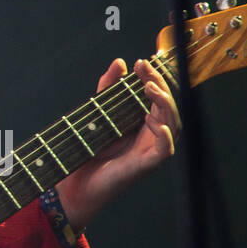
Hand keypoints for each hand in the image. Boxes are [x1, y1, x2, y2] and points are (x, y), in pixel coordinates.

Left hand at [54, 57, 180, 233]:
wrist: (74, 185)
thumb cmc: (88, 152)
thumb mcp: (97, 114)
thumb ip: (107, 89)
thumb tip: (120, 61)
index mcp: (141, 124)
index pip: (156, 97)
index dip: (153, 78)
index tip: (140, 62)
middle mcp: (149, 136)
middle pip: (168, 108)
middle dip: (159, 85)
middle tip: (145, 70)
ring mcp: (148, 151)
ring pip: (172, 125)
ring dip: (164, 104)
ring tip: (149, 88)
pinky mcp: (143, 166)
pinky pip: (163, 151)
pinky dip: (164, 136)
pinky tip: (156, 122)